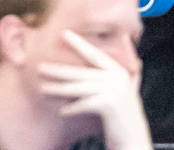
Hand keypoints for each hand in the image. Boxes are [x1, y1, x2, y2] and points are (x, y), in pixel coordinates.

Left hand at [37, 33, 150, 149]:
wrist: (134, 141)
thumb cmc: (123, 118)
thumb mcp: (123, 93)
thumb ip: (119, 75)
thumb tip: (120, 45)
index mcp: (120, 72)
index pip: (95, 55)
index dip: (80, 44)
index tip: (64, 34)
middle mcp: (119, 78)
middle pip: (82, 73)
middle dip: (59, 71)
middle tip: (40, 68)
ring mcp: (115, 91)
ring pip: (79, 88)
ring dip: (58, 89)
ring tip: (43, 88)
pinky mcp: (110, 105)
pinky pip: (84, 104)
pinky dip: (72, 108)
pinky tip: (62, 110)